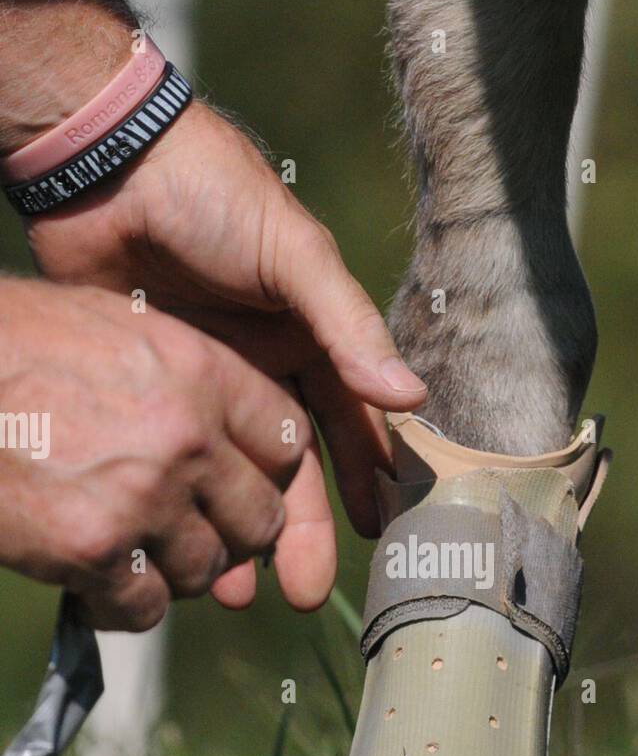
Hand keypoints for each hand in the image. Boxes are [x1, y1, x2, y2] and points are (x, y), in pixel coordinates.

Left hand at [24, 99, 426, 603]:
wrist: (108, 161)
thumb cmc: (212, 192)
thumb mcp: (292, 254)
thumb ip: (347, 325)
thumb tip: (411, 397)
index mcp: (309, 340)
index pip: (351, 424)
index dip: (368, 478)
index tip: (380, 535)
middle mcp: (264, 370)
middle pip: (293, 469)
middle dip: (302, 531)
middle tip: (308, 594)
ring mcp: (205, 385)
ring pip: (232, 477)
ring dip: (239, 533)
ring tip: (238, 593)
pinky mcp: (152, 391)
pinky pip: (176, 464)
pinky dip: (181, 506)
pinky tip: (179, 549)